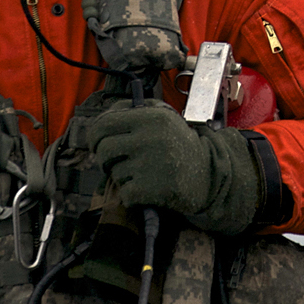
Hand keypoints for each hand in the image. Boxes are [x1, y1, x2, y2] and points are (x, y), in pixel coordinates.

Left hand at [88, 103, 259, 234]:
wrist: (208, 173)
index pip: (104, 124)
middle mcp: (149, 138)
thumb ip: (136, 108)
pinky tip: (147, 188)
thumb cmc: (181, 144)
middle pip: (103, 150)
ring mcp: (150, 164)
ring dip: (123, 177)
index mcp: (150, 117)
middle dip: (104, 159)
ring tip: (143, 173)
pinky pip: (124, 193)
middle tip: (114, 162)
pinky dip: (132, 195)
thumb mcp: (164, 116)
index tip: (97, 143)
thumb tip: (107, 112)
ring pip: (113, 173)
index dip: (94, 136)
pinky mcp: (151, 189)